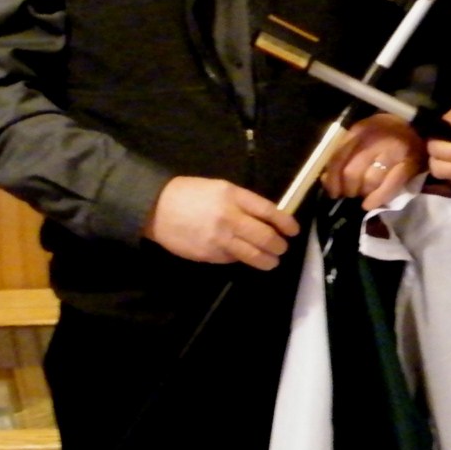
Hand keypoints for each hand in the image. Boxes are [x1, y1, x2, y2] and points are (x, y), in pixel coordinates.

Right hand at [143, 176, 298, 268]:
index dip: (286, 223)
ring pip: (253, 255)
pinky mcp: (209, 255)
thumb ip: (244, 202)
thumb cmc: (191, 194)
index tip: (294, 230)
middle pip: (265, 236)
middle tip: (283, 248)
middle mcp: (229, 218)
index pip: (269, 211)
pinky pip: (233, 259)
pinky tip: (245, 257)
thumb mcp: (221, 188)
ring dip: (268, 260)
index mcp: (233, 196)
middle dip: (279, 245)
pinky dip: (243, 259)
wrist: (156, 208)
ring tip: (273, 261)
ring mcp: (219, 239)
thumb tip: (266, 218)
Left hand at [321, 113, 425, 209]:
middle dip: (348, 189)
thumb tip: (326, 180)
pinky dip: (377, 199)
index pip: (338, 157)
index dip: (332, 179)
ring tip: (364, 195)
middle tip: (351, 194)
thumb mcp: (362, 136)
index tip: (333, 192)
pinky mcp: (408, 164)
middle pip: (352, 172)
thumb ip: (344, 154)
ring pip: (370, 181)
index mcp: (360, 131)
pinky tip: (370, 204)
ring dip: (363, 193)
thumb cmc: (386, 132)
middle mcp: (375, 139)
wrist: (419, 126)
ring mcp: (393, 151)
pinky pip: (389, 186)